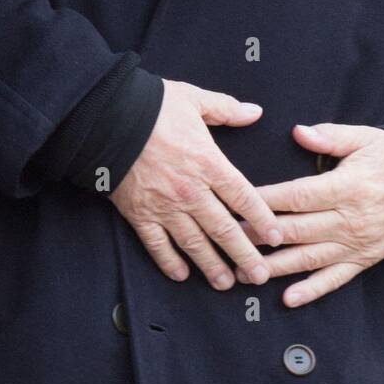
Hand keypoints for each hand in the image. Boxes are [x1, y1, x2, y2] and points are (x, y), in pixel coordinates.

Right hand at [110, 79, 283, 290]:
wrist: (108, 118)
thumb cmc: (152, 106)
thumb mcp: (194, 99)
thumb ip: (227, 109)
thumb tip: (254, 112)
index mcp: (208, 163)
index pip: (244, 198)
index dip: (263, 220)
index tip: (275, 238)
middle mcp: (191, 191)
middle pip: (225, 230)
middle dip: (244, 256)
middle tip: (260, 276)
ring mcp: (165, 206)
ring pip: (194, 244)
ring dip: (212, 266)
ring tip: (226, 283)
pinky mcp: (140, 214)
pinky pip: (158, 245)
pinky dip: (170, 262)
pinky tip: (181, 275)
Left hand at [233, 123, 383, 307]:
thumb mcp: (364, 138)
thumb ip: (330, 137)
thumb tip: (298, 132)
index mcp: (346, 187)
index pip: (298, 196)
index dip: (267, 200)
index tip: (240, 203)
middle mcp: (348, 219)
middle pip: (297, 230)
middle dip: (261, 235)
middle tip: (230, 238)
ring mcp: (355, 244)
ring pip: (309, 259)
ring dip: (275, 267)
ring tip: (246, 272)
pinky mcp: (363, 260)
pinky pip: (334, 279)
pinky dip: (311, 290)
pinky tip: (289, 299)